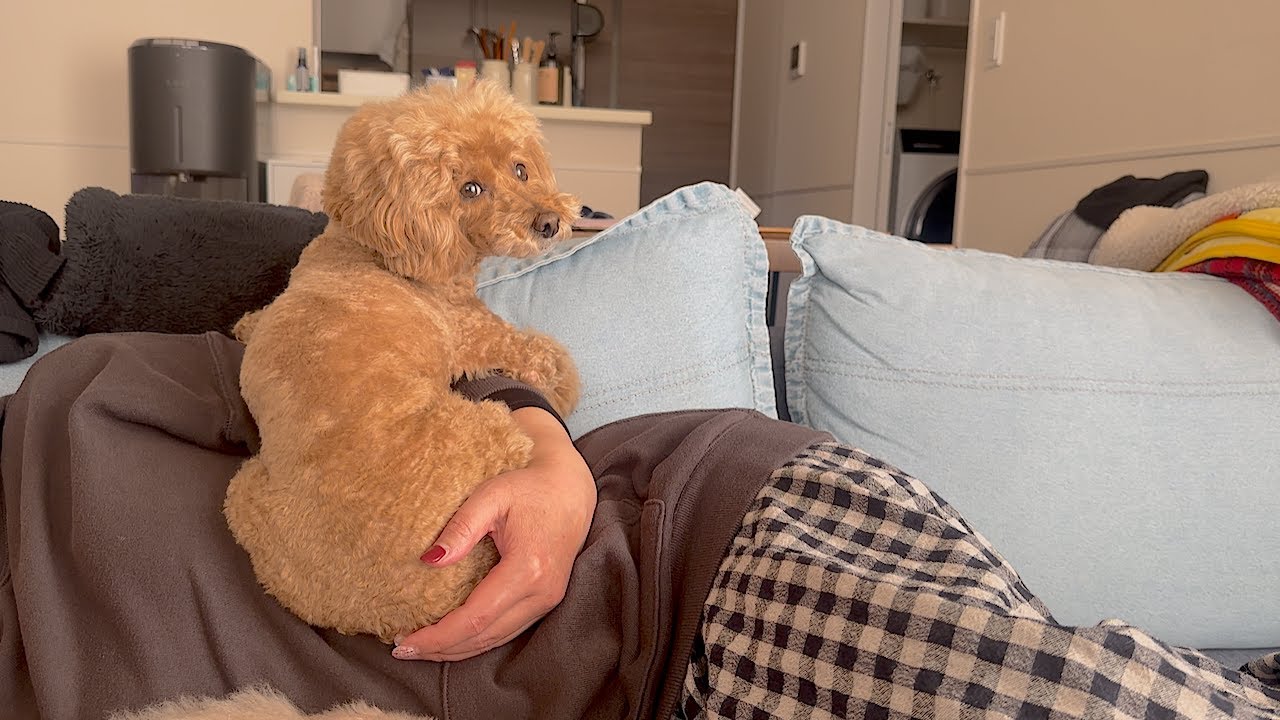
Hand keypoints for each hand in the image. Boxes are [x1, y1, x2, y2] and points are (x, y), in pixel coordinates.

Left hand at [392, 407, 594, 660]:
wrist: (571, 488)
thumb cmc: (530, 487)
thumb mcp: (492, 495)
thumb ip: (461, 527)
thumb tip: (429, 561)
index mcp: (529, 568)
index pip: (476, 617)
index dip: (438, 635)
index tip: (404, 642)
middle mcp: (542, 592)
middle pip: (484, 636)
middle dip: (441, 648)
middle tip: (402, 649)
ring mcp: (547, 600)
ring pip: (496, 639)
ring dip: (457, 649)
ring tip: (420, 648)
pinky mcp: (546, 601)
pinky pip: (506, 630)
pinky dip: (475, 639)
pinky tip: (451, 637)